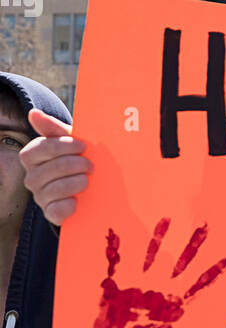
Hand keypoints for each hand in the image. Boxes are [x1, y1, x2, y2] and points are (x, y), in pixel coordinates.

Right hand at [19, 108, 91, 225]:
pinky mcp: (51, 214)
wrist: (92, 186)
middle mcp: (31, 178)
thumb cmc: (78, 159)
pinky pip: (56, 211)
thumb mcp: (70, 142)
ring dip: (77, 183)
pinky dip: (70, 205)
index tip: (82, 146)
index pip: (42, 148)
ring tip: (87, 180)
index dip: (64, 146)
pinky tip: (78, 200)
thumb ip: (53, 128)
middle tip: (89, 165)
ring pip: (55, 189)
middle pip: (51, 168)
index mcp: (32, 157)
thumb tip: (33, 113)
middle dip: (75, 165)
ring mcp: (40, 197)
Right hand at [92, 220, 225, 327]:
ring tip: (168, 218)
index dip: (215, 272)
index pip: (201, 284)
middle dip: (194, 245)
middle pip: (182, 262)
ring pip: (155, 255)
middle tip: (206, 226)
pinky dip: (116, 250)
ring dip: (160, 238)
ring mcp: (143, 284)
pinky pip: (120, 264)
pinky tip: (114, 234)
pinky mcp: (123, 286)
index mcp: (177, 304)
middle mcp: (163, 289)